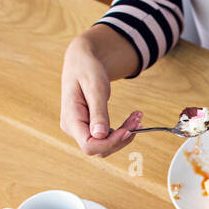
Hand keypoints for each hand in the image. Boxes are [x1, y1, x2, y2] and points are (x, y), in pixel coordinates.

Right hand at [60, 30, 140, 156]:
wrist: (82, 61)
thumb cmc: (87, 69)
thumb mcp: (95, 88)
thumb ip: (98, 112)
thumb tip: (100, 135)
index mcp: (70, 119)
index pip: (89, 145)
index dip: (110, 142)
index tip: (128, 130)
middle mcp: (73, 128)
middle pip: (100, 148)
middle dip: (121, 138)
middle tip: (138, 120)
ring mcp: (81, 130)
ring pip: (106, 145)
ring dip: (125, 135)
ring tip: (137, 117)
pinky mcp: (90, 128)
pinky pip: (107, 138)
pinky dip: (122, 131)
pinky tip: (131, 118)